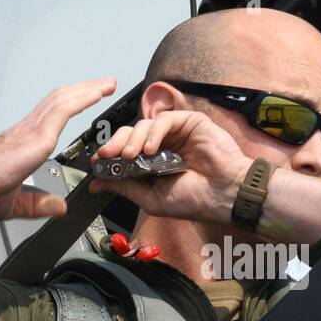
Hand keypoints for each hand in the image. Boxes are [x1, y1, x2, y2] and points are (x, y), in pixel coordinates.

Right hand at [0, 78, 116, 219]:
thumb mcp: (19, 203)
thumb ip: (40, 203)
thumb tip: (59, 207)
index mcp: (22, 141)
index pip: (50, 114)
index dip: (69, 104)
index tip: (85, 99)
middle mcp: (27, 129)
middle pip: (59, 100)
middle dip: (83, 90)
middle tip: (103, 85)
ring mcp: (31, 130)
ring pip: (63, 100)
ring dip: (87, 90)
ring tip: (107, 85)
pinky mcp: (37, 136)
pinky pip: (63, 111)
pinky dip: (82, 99)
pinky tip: (96, 95)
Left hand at [88, 110, 253, 223]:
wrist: (224, 195)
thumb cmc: (194, 200)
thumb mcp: (150, 199)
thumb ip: (124, 187)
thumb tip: (96, 185)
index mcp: (152, 164)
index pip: (124, 151)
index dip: (109, 154)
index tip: (97, 161)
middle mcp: (162, 146)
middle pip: (130, 134)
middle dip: (115, 143)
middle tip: (108, 155)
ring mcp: (175, 133)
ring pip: (143, 125)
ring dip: (132, 139)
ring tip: (132, 156)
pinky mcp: (189, 122)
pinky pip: (164, 119)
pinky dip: (153, 132)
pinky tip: (151, 149)